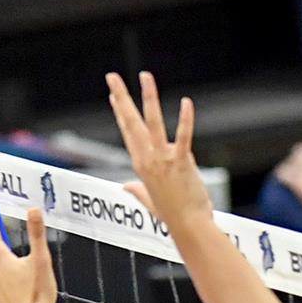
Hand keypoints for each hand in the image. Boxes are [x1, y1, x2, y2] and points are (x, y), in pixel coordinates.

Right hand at [107, 71, 214, 233]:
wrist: (189, 226)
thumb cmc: (174, 214)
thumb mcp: (150, 202)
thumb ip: (137, 191)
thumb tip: (127, 187)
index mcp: (140, 165)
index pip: (127, 132)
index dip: (120, 111)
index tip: (114, 94)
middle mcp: (148, 159)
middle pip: (131, 122)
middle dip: (122, 97)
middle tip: (112, 77)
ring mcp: (163, 159)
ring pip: (152, 122)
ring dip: (148, 97)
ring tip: (145, 76)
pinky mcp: (181, 161)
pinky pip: (183, 135)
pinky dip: (185, 118)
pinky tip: (185, 101)